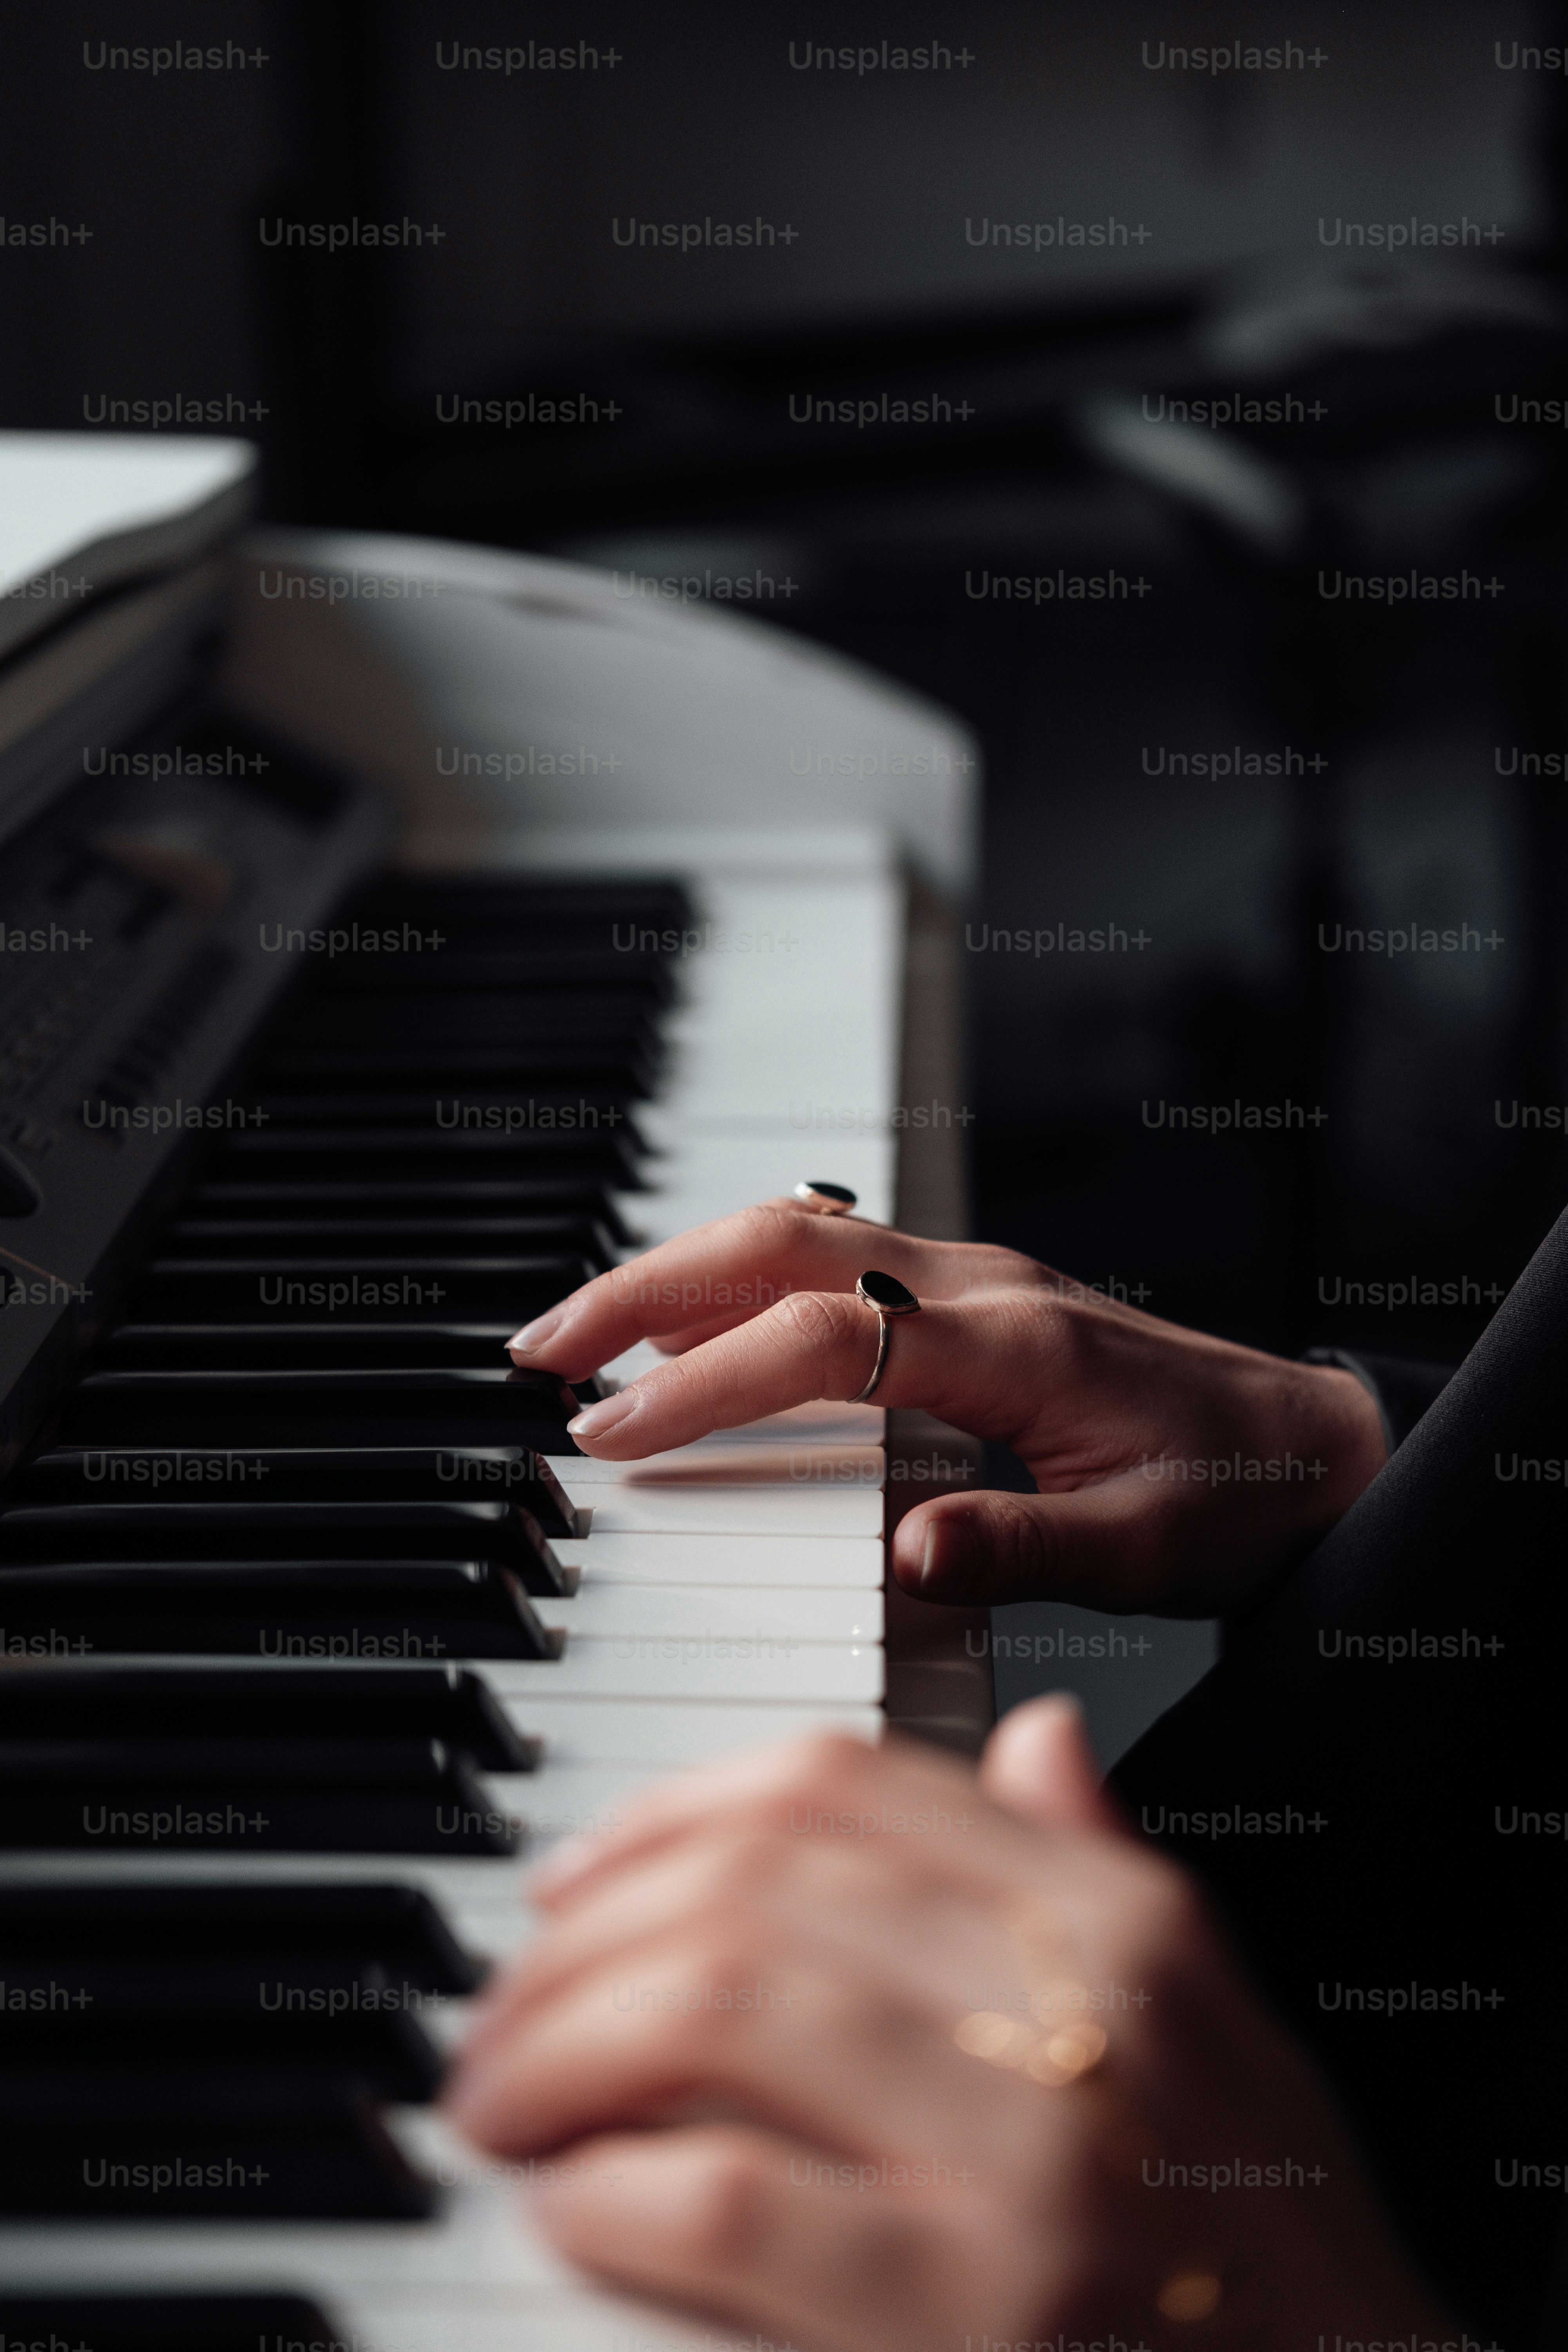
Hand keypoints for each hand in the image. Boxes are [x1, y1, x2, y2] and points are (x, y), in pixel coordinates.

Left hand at [446, 1703, 1452, 2351]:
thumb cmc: (1267, 2224)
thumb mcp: (1217, 2011)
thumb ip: (1102, 1861)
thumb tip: (1034, 1733)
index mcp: (1116, 1919)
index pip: (836, 1785)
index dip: (669, 1814)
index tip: (578, 1876)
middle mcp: (1071, 2004)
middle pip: (749, 1885)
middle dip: (584, 1939)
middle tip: (506, 2008)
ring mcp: (1020, 2160)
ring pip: (715, 2013)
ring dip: (562, 2052)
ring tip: (502, 2100)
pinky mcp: (964, 2311)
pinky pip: (724, 2202)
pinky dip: (611, 2194)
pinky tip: (572, 2204)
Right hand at [507, 1201, 1385, 1612]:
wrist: (1322, 1447)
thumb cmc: (1241, 1495)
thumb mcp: (1149, 1547)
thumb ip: (1025, 1546)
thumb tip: (905, 1556)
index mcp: (1011, 1344)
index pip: (816, 1343)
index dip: (702, 1386)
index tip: (610, 1435)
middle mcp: (980, 1285)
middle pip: (777, 1249)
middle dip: (644, 1288)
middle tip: (542, 1350)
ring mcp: (973, 1277)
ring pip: (794, 1236)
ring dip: (679, 1270)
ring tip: (585, 1331)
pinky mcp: (970, 1295)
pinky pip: (830, 1257)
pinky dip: (741, 1276)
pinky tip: (695, 1324)